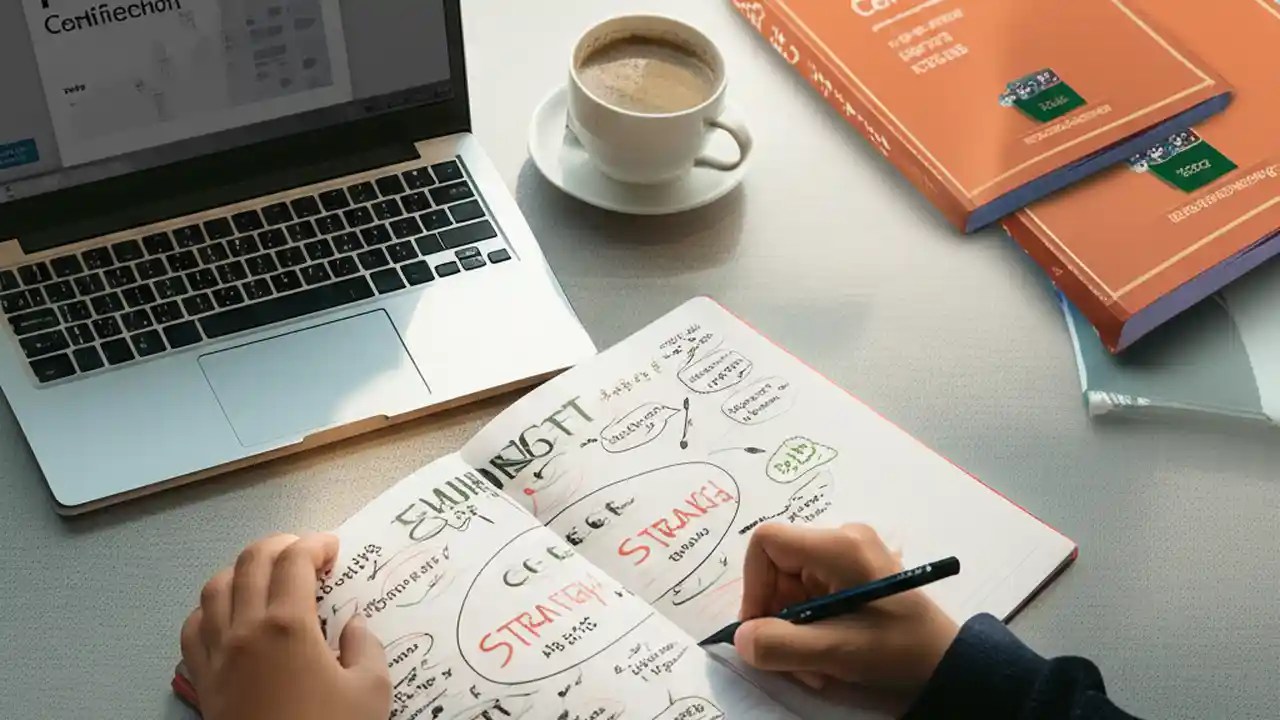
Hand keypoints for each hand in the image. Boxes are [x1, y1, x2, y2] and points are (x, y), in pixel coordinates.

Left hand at [180, 533, 390, 719]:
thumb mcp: (371, 691)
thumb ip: (366, 648)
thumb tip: (353, 626)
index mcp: (288, 625)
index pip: (295, 560)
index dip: (316, 544)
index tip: (334, 548)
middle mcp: (245, 629)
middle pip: (251, 562)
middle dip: (280, 545)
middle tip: (304, 552)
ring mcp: (217, 654)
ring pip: (214, 588)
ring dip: (241, 570)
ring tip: (265, 576)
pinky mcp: (203, 680)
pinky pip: (192, 628)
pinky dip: (209, 608)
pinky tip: (228, 615)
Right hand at [734, 524, 957, 703]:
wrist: (948, 663)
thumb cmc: (898, 649)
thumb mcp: (837, 652)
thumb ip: (781, 645)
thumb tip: (741, 638)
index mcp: (839, 546)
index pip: (767, 542)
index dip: (753, 583)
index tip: (762, 626)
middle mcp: (842, 539)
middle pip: (778, 567)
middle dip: (778, 616)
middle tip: (793, 659)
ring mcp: (849, 554)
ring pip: (791, 585)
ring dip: (794, 628)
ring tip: (816, 665)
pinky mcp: (854, 572)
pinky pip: (811, 592)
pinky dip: (810, 625)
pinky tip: (827, 652)